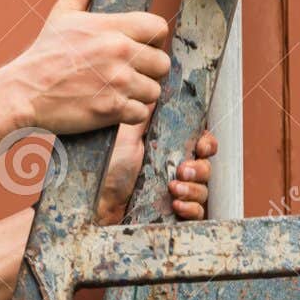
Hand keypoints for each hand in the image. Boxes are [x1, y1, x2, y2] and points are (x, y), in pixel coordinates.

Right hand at [7, 0, 171, 135]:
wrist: (22, 92)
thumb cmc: (43, 54)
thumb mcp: (63, 13)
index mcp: (111, 27)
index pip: (159, 28)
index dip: (153, 40)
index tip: (139, 48)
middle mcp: (119, 53)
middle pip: (162, 64)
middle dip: (147, 71)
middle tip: (125, 75)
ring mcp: (117, 82)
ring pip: (153, 91)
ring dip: (138, 94)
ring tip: (115, 91)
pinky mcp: (112, 109)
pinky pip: (141, 113)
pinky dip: (128, 113)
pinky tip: (109, 106)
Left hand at [96, 122, 217, 223]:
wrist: (93, 199)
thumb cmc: (106, 165)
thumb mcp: (125, 133)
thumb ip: (144, 114)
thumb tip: (155, 87)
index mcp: (167, 149)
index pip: (200, 144)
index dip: (207, 144)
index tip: (201, 146)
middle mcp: (173, 169)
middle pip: (206, 167)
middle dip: (200, 168)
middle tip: (183, 170)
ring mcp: (174, 192)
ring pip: (204, 190)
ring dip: (194, 189)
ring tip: (174, 188)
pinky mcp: (171, 213)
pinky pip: (197, 212)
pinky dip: (191, 208)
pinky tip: (176, 204)